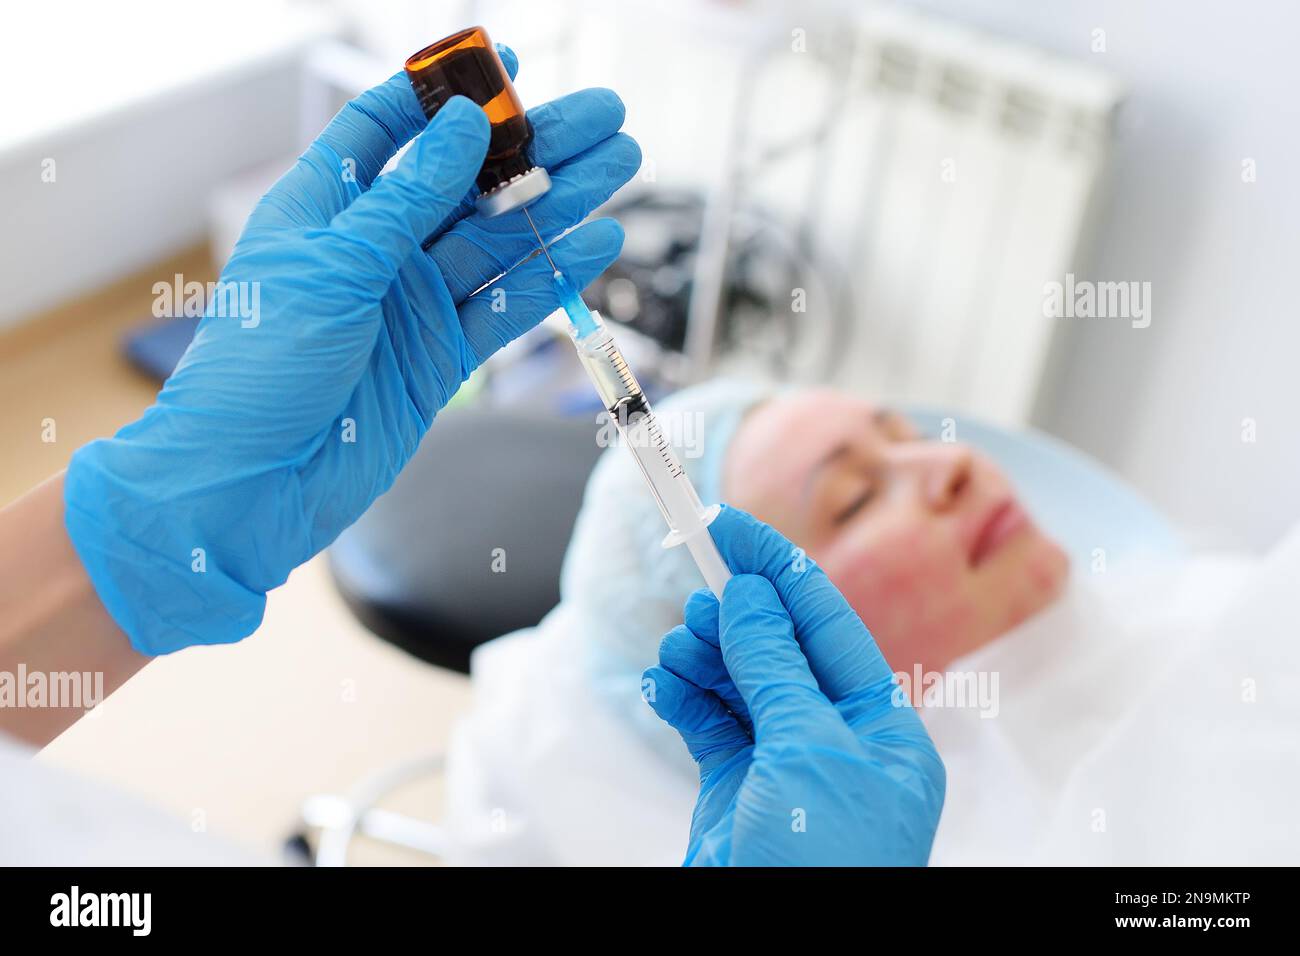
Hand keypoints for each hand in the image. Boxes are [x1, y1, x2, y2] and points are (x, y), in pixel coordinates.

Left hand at [64, 48, 639, 653]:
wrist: (252, 485)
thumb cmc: (259, 369)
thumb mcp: (331, 268)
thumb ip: (405, 200)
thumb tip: (463, 126)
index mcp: (325, 208)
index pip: (390, 128)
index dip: (447, 94)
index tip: (509, 67)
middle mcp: (374, 249)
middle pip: (467, 181)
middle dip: (536, 146)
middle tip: (606, 115)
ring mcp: (412, 303)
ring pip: (501, 240)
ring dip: (561, 203)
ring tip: (624, 165)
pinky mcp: (441, 356)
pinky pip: (507, 306)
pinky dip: (553, 278)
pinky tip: (598, 243)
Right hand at [643, 506, 944, 865]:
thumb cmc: (821, 866)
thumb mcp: (805, 753)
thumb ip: (775, 668)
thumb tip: (751, 595)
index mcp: (881, 732)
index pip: (827, 627)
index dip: (778, 571)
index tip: (728, 525)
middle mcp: (835, 744)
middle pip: (779, 651)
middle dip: (737, 617)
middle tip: (698, 591)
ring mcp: (783, 769)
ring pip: (738, 686)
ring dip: (705, 656)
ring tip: (679, 646)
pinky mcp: (737, 793)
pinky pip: (709, 727)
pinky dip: (684, 698)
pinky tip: (664, 682)